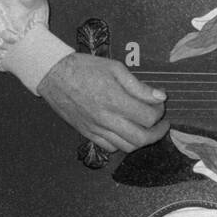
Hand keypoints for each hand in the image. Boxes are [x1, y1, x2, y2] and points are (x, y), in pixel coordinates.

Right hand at [36, 53, 167, 152]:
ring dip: (142, 140)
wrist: (54, 75)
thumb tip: (160, 97)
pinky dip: (123, 143)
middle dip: (157, 132)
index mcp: (114, 100)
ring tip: (146, 128)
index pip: (148, 117)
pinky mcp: (87, 133)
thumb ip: (139, 86)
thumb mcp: (115, 68)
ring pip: (127, 147)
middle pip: (141, 138)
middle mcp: (106, 119)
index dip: (159, 112)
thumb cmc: (85, 68)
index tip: (159, 104)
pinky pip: (110, 148)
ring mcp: (95, 129)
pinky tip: (126, 130)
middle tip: (161, 123)